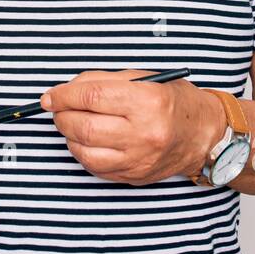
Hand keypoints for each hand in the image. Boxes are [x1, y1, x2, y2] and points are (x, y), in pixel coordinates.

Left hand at [41, 70, 227, 184]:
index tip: (50, 96)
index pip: (92, 96)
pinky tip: (86, 141)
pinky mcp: (134, 175)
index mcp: (147, 101)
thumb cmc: (173, 102)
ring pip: (85, 151)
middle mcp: (144, 132)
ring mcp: (139, 158)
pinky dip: (82, 152)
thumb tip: (66, 90)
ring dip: (69, 136)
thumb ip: (103, 81)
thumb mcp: (144, 78)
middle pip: (84, 126)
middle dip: (62, 116)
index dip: (63, 95)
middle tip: (58, 109)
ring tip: (72, 124)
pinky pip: (95, 167)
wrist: (204, 135)